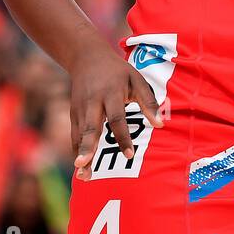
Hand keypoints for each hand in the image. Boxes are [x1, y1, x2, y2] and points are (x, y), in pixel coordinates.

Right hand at [69, 47, 161, 180]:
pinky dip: (77, 151)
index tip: (129, 155)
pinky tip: (80, 169)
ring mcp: (80, 108)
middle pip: (90, 127)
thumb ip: (148, 102)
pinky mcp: (73, 113)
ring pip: (80, 134)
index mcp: (110, 93)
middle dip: (87, 147)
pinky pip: (75, 135)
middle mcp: (92, 102)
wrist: (87, 57)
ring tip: (83, 176)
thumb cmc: (118, 72)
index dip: (123, 137)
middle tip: (84, 165)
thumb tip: (160, 124)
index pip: (117, 118)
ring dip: (81, 155)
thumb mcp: (136, 79)